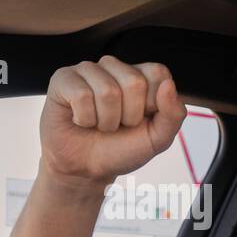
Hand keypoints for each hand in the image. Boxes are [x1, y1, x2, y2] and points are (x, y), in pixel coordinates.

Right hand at [40, 56, 186, 185]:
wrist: (88, 169)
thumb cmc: (122, 149)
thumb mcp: (158, 138)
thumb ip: (173, 114)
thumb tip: (168, 84)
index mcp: (141, 76)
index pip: (157, 73)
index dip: (153, 104)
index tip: (142, 119)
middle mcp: (114, 68)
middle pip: (134, 82)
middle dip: (129, 116)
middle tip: (118, 124)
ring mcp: (87, 70)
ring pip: (108, 91)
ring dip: (106, 120)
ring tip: (100, 124)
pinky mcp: (63, 79)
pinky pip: (81, 95)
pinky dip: (84, 118)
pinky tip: (81, 121)